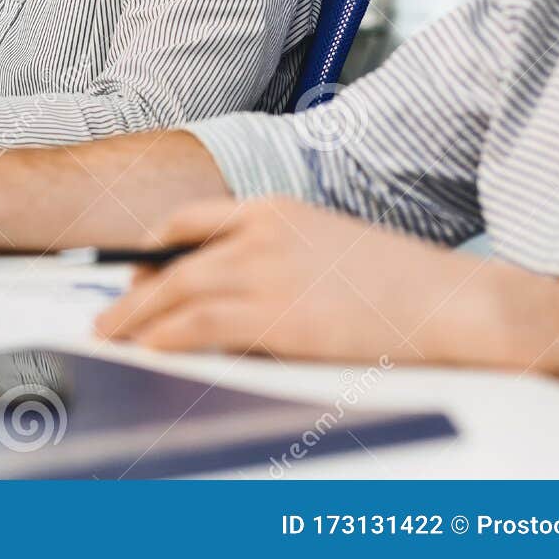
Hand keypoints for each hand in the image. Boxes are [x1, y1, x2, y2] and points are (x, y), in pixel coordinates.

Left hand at [94, 196, 558, 369]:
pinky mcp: (274, 316)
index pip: (192, 219)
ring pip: (175, 294)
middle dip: (132, 291)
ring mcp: (264, 273)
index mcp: (273, 209)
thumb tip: (230, 296)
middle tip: (108, 313)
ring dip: (136, 318)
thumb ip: (275, 260)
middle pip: (173, 262)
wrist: (449, 302)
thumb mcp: (326, 249)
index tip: (134, 267)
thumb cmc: (400, 284)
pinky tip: (149, 349)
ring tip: (113, 336)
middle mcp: (259, 234)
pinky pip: (198, 326)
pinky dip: (165, 337)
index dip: (154, 246)